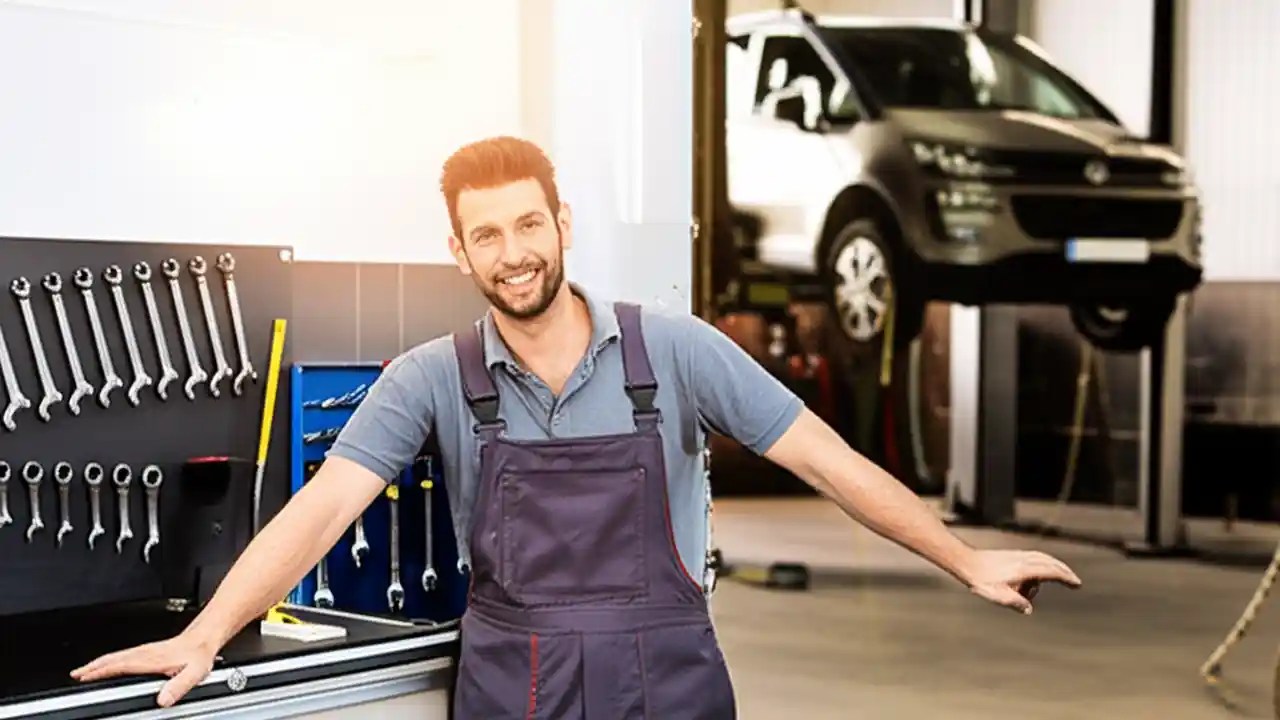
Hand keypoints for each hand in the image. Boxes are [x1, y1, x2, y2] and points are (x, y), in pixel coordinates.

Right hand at [70, 632, 218, 707]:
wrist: (205, 638)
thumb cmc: (199, 654)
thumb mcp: (195, 672)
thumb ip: (179, 686)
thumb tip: (164, 699)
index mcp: (152, 659)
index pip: (121, 665)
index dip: (102, 671)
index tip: (85, 676)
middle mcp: (146, 653)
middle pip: (113, 658)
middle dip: (93, 666)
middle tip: (76, 674)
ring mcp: (146, 651)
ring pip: (116, 656)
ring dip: (99, 663)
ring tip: (84, 671)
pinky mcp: (148, 652)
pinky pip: (124, 656)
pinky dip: (110, 660)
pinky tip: (108, 666)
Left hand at [961, 549, 1081, 613]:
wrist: (967, 562)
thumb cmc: (981, 580)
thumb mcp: (998, 596)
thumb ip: (1015, 603)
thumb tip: (1028, 609)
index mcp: (1024, 569)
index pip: (1051, 571)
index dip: (1066, 577)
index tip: (1077, 583)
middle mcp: (1023, 559)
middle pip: (1050, 563)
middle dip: (1063, 571)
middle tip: (1074, 581)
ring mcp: (1018, 555)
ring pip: (1042, 558)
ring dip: (1053, 567)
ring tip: (1059, 577)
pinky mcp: (1012, 555)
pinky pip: (1034, 557)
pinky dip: (1043, 563)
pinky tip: (1040, 570)